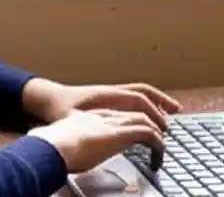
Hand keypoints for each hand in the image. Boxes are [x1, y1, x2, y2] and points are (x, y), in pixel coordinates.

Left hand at [23, 79, 182, 129]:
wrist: (48, 99)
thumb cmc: (60, 109)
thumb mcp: (73, 119)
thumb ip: (86, 125)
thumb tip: (97, 131)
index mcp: (106, 94)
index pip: (137, 98)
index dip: (151, 111)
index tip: (161, 124)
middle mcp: (112, 91)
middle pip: (143, 92)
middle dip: (161, 102)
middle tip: (175, 115)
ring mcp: (112, 93)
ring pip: (140, 92)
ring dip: (157, 100)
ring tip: (171, 111)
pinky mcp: (110, 98)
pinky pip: (133, 97)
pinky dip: (146, 102)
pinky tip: (150, 113)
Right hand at [28, 109, 164, 173]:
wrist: (54, 144)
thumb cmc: (52, 147)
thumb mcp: (63, 143)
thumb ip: (69, 146)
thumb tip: (63, 159)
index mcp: (90, 116)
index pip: (117, 113)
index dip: (129, 121)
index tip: (136, 130)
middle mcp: (104, 115)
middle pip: (135, 112)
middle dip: (149, 121)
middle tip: (159, 134)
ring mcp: (114, 122)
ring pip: (146, 120)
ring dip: (157, 133)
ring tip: (161, 147)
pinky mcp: (123, 133)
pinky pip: (149, 135)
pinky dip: (158, 145)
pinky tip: (158, 157)